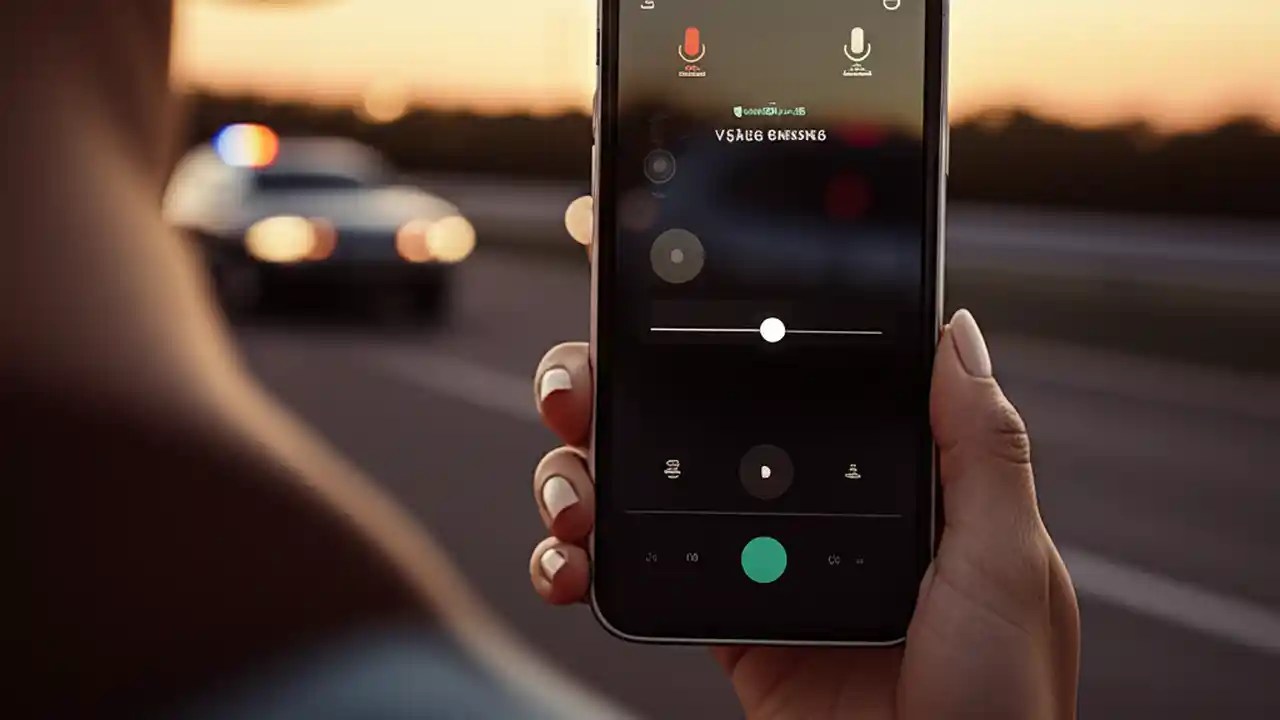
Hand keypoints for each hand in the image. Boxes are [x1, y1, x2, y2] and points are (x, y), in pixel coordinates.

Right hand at [527, 198, 1079, 718]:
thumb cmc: (997, 704)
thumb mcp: (1008, 564)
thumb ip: (980, 449)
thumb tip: (954, 331)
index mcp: (880, 477)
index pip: (790, 375)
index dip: (719, 326)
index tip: (654, 281)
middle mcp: (808, 506)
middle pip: (690, 420)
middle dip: (612, 392)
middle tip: (574, 391)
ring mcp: (755, 562)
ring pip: (642, 485)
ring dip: (577, 472)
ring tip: (569, 495)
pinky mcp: (720, 620)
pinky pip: (636, 571)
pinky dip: (580, 560)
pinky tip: (568, 563)